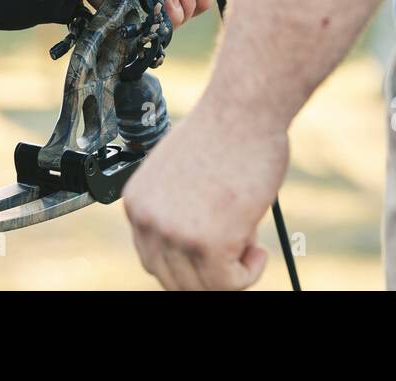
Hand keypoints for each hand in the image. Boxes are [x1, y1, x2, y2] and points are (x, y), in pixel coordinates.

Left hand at [123, 99, 288, 289]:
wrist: (245, 110)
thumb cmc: (227, 132)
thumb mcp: (186, 174)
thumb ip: (182, 208)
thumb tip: (202, 245)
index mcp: (137, 202)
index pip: (153, 258)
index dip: (188, 263)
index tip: (213, 258)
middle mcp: (147, 220)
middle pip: (172, 279)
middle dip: (208, 274)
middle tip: (236, 257)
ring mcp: (174, 234)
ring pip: (202, 286)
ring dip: (232, 274)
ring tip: (251, 245)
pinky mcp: (207, 243)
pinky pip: (229, 283)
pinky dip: (249, 273)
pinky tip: (258, 250)